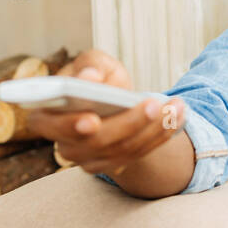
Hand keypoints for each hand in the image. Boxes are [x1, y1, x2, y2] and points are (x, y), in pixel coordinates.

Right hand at [25, 48, 185, 176]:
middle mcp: (64, 143)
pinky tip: (179, 116)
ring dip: (153, 128)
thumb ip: (90, 65)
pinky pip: (139, 155)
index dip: (68, 125)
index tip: (91, 120)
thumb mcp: (94, 62)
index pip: (47, 126)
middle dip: (127, 124)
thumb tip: (90, 78)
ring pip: (122, 150)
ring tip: (176, 106)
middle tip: (153, 104)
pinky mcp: (113, 165)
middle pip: (94, 142)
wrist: (115, 101)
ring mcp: (88, 159)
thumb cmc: (99, 77)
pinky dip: (161, 135)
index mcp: (47, 115)